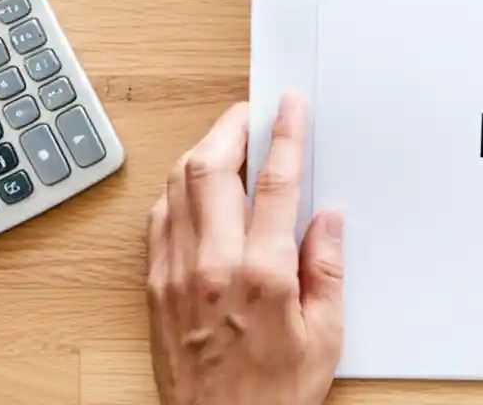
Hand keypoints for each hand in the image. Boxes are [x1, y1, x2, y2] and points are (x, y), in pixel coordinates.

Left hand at [145, 94, 344, 404]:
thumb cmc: (273, 394)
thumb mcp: (324, 336)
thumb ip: (326, 270)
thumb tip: (328, 220)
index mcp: (261, 273)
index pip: (273, 182)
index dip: (283, 134)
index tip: (288, 106)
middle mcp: (211, 265)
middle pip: (211, 168)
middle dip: (232, 126)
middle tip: (252, 111)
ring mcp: (175, 274)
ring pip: (177, 187)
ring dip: (202, 152)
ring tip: (227, 141)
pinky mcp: (155, 287)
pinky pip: (158, 220)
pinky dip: (176, 191)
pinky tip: (194, 189)